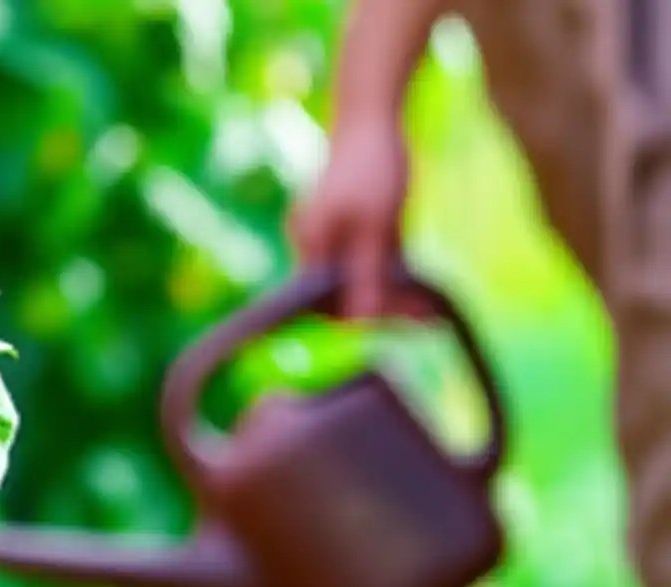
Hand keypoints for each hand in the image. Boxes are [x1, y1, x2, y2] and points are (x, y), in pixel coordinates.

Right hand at [289, 121, 409, 316]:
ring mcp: (330, 233)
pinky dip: (391, 272)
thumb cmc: (373, 165)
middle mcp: (313, 243)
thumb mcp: (375, 226)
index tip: (406, 319)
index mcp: (310, 245)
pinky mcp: (348, 224)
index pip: (327, 302)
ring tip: (429, 304)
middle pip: (342, 292)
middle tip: (425, 315)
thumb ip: (366, 276)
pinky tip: (419, 283)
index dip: (363, 316)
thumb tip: (360, 324)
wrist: (372, 111)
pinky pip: (367, 260)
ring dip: (392, 292)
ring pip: (358, 277)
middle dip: (382, 305)